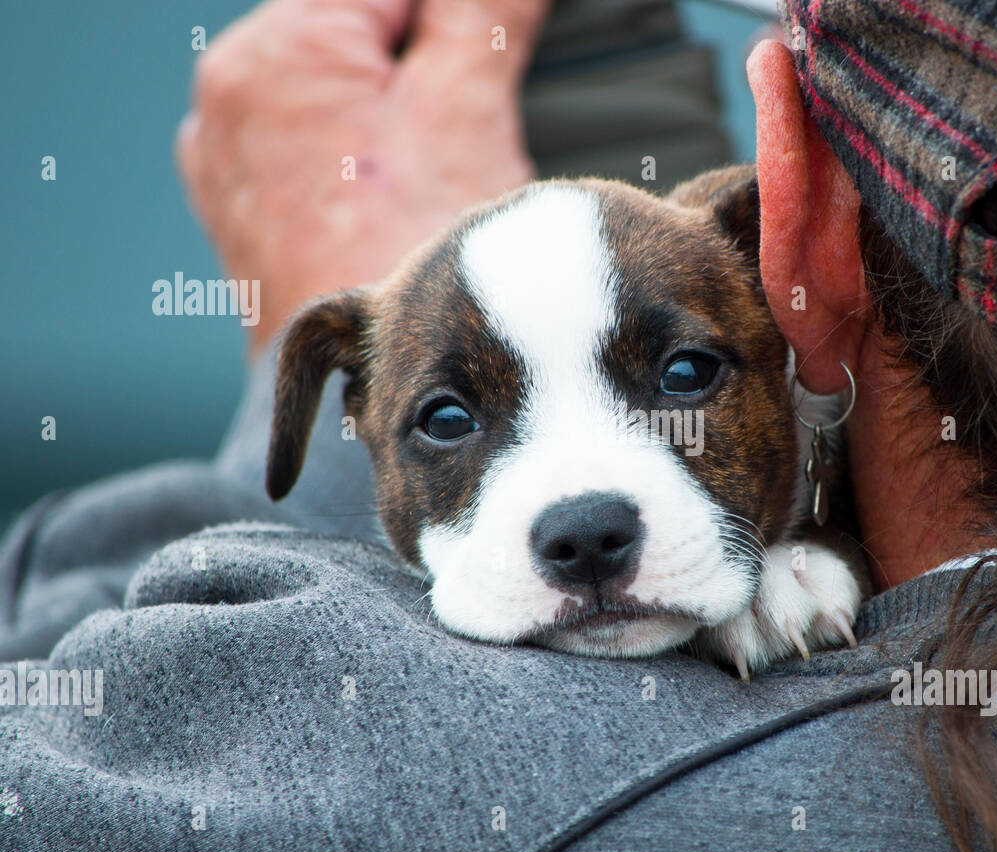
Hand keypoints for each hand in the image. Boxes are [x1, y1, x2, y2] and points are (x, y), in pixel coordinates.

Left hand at [176, 0, 551, 352]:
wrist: (367, 400)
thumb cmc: (413, 273)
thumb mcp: (468, 114)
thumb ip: (486, 13)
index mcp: (280, 53)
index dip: (460, 21)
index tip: (496, 65)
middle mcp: (232, 98)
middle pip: (361, 37)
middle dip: (426, 67)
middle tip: (475, 127)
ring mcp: (233, 158)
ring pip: (340, 95)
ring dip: (398, 112)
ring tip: (444, 170)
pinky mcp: (249, 208)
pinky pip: (315, 150)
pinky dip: (363, 157)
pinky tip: (404, 197)